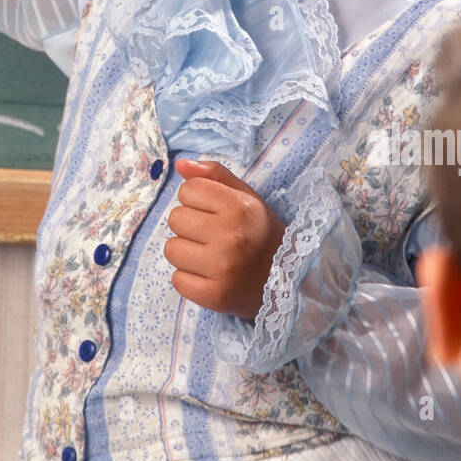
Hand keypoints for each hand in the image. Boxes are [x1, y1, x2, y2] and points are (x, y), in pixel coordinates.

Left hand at [164, 158, 286, 318]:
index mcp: (241, 207)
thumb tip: (180, 164)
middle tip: (212, 236)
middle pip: (175, 218)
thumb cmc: (262, 235)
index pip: (187, 190)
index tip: (215, 213)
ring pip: (171, 249)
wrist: (289, 283)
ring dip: (186, 252)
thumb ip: (215, 175)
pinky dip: (189, 278)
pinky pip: (177, 280)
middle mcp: (232, 236)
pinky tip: (209, 276)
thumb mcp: (248, 198)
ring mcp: (223, 269)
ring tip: (209, 256)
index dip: (198, 200)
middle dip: (190, 226)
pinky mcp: (214, 296)